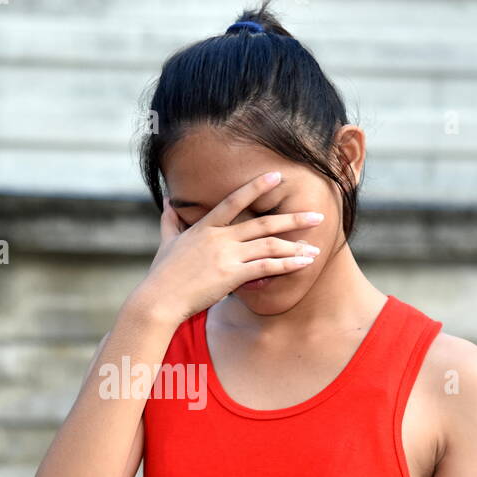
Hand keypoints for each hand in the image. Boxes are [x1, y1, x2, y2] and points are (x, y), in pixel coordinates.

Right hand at [133, 171, 324, 323]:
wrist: (159, 299)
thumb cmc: (161, 275)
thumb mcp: (166, 242)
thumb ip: (170, 221)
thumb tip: (169, 202)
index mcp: (205, 227)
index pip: (234, 201)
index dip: (256, 187)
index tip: (276, 176)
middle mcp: (219, 238)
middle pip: (263, 223)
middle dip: (292, 219)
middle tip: (317, 216)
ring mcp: (226, 256)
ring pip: (269, 245)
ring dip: (295, 246)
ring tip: (316, 249)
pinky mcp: (232, 275)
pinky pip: (266, 267)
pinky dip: (288, 264)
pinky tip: (304, 264)